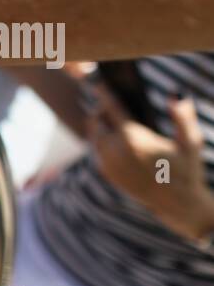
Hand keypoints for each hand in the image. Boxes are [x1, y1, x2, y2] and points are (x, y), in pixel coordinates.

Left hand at [88, 88, 213, 241]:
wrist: (175, 203)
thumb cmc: (186, 169)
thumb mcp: (190, 141)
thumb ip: (182, 116)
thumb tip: (176, 94)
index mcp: (133, 138)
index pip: (111, 108)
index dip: (104, 93)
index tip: (98, 82)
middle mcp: (115, 150)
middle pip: (96, 121)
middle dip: (101, 110)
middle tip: (107, 102)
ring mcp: (107, 163)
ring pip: (94, 136)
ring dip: (98, 125)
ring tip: (107, 117)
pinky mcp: (106, 174)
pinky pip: (96, 151)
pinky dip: (100, 140)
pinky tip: (110, 135)